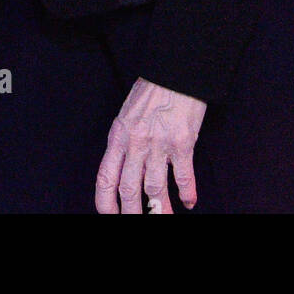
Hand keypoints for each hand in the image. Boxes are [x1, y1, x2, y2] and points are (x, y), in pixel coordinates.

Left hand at [95, 77, 207, 213]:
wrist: (175, 70)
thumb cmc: (151, 92)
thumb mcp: (127, 116)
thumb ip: (125, 143)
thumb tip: (125, 172)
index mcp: (119, 136)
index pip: (105, 178)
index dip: (106, 204)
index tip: (110, 217)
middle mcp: (136, 143)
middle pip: (129, 191)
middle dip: (132, 214)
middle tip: (138, 223)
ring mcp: (159, 144)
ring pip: (155, 190)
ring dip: (161, 211)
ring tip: (165, 219)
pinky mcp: (182, 143)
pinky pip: (183, 178)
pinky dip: (186, 194)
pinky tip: (188, 202)